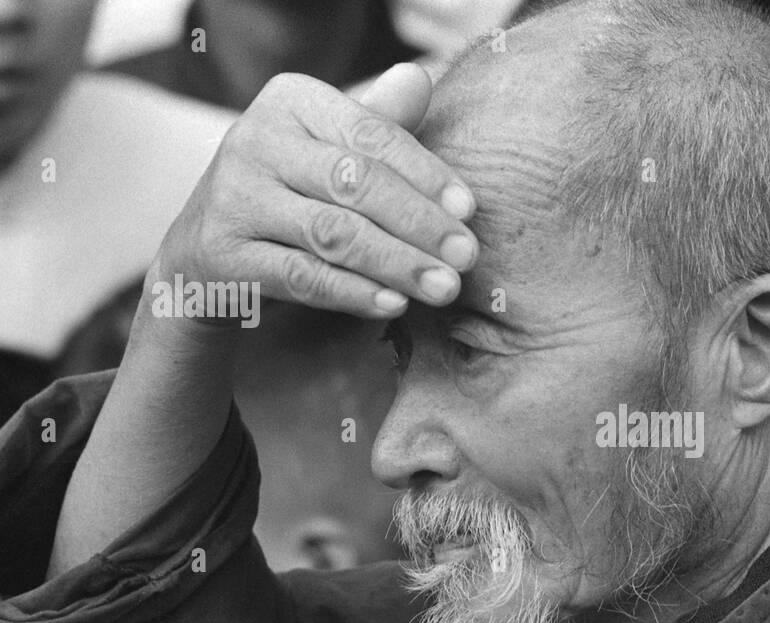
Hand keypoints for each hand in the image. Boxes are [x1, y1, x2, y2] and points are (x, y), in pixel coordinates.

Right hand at [154, 63, 477, 320]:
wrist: (206, 254)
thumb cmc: (294, 194)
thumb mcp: (332, 150)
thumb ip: (379, 125)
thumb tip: (420, 77)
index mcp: (290, 101)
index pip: (370, 136)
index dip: (425, 175)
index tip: (470, 212)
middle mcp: (255, 139)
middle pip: (355, 183)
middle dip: (420, 223)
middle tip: (467, 257)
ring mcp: (233, 197)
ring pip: (332, 233)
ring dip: (397, 263)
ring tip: (444, 287)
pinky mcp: (221, 254)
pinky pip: (301, 276)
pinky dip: (353, 292)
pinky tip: (394, 304)